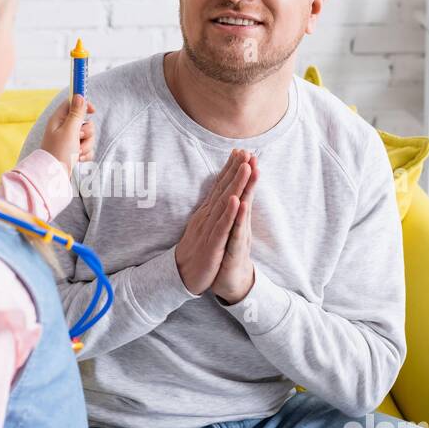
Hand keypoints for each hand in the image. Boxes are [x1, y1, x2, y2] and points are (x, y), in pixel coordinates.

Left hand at [40, 94, 95, 178]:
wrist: (54, 177)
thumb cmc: (58, 153)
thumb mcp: (69, 130)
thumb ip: (76, 113)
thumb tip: (79, 94)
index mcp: (59, 120)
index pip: (73, 104)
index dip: (83, 105)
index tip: (93, 111)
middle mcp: (64, 129)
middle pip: (84, 122)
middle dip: (87, 132)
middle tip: (78, 137)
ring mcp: (69, 141)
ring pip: (88, 136)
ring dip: (86, 145)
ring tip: (77, 152)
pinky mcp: (74, 152)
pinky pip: (87, 148)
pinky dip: (85, 154)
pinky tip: (78, 159)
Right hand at [174, 148, 254, 295]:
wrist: (182, 276)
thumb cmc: (196, 250)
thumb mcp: (203, 226)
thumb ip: (211, 209)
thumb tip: (218, 194)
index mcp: (207, 213)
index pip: (220, 186)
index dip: (230, 169)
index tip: (240, 151)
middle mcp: (207, 217)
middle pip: (223, 189)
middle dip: (235, 170)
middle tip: (245, 151)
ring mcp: (209, 230)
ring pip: (224, 204)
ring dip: (235, 185)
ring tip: (245, 167)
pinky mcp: (212, 245)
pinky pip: (222, 227)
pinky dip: (229, 213)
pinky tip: (236, 200)